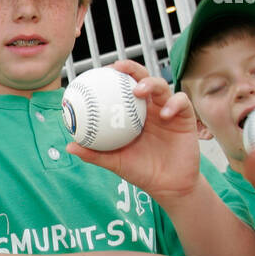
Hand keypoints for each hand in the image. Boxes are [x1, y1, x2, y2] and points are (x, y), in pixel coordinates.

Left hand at [68, 60, 199, 200]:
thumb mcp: (114, 162)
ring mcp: (169, 111)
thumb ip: (94, 154)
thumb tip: (68, 147)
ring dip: (151, 84)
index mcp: (133, 114)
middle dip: (132, 69)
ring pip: (162, 87)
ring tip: (139, 91)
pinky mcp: (186, 118)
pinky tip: (164, 114)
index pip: (122, 89)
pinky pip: (182, 103)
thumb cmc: (141, 171)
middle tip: (118, 68)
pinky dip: (174, 104)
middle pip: (142, 80)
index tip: (99, 72)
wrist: (169, 186)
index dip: (113, 77)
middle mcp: (151, 108)